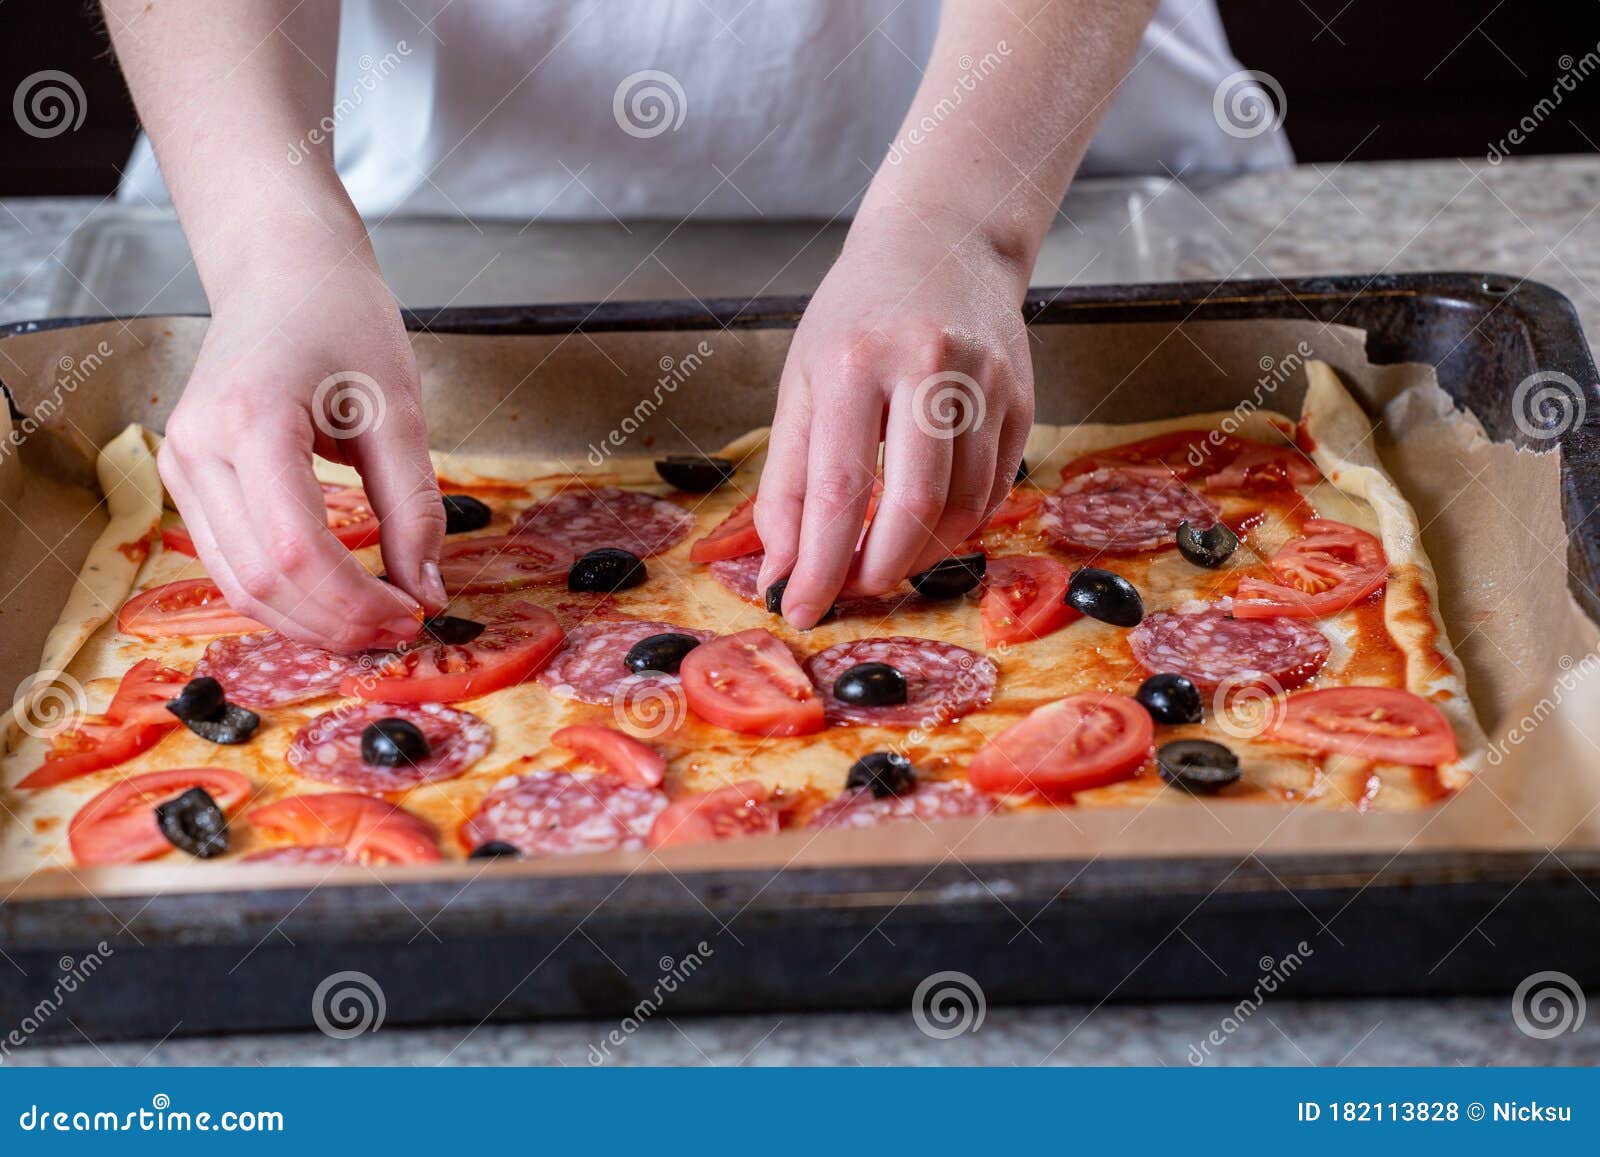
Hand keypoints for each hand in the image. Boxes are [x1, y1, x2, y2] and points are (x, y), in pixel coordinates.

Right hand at [157, 244, 446, 650]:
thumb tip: (428, 592)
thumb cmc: (341, 318)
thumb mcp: (397, 408)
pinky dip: (285, 596)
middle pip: (262, 580)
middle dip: (337, 622)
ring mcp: (181, 467)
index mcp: (249, 421)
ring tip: (377, 621)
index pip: (298, 550)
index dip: (357, 601)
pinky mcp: (187, 480)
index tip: (415, 613)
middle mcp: (197, 449)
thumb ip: (414, 506)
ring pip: (239, 585)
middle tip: (404, 626)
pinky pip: (231, 563)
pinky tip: (338, 599)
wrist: (282, 270)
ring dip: (310, 621)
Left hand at [754, 213, 1034, 627]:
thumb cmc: (857, 317)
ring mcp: (985, 382)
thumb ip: (788, 483)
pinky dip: (956, 526)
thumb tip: (783, 572)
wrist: (942, 241)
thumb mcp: (802, 384)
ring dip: (919, 555)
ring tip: (882, 560)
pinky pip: (993, 492)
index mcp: (853, 361)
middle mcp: (927, 366)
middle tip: (851, 593)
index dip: (820, 566)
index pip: (839, 490)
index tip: (800, 610)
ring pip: (962, 508)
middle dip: (878, 571)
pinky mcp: (1022, 399)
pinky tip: (925, 526)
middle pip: (914, 506)